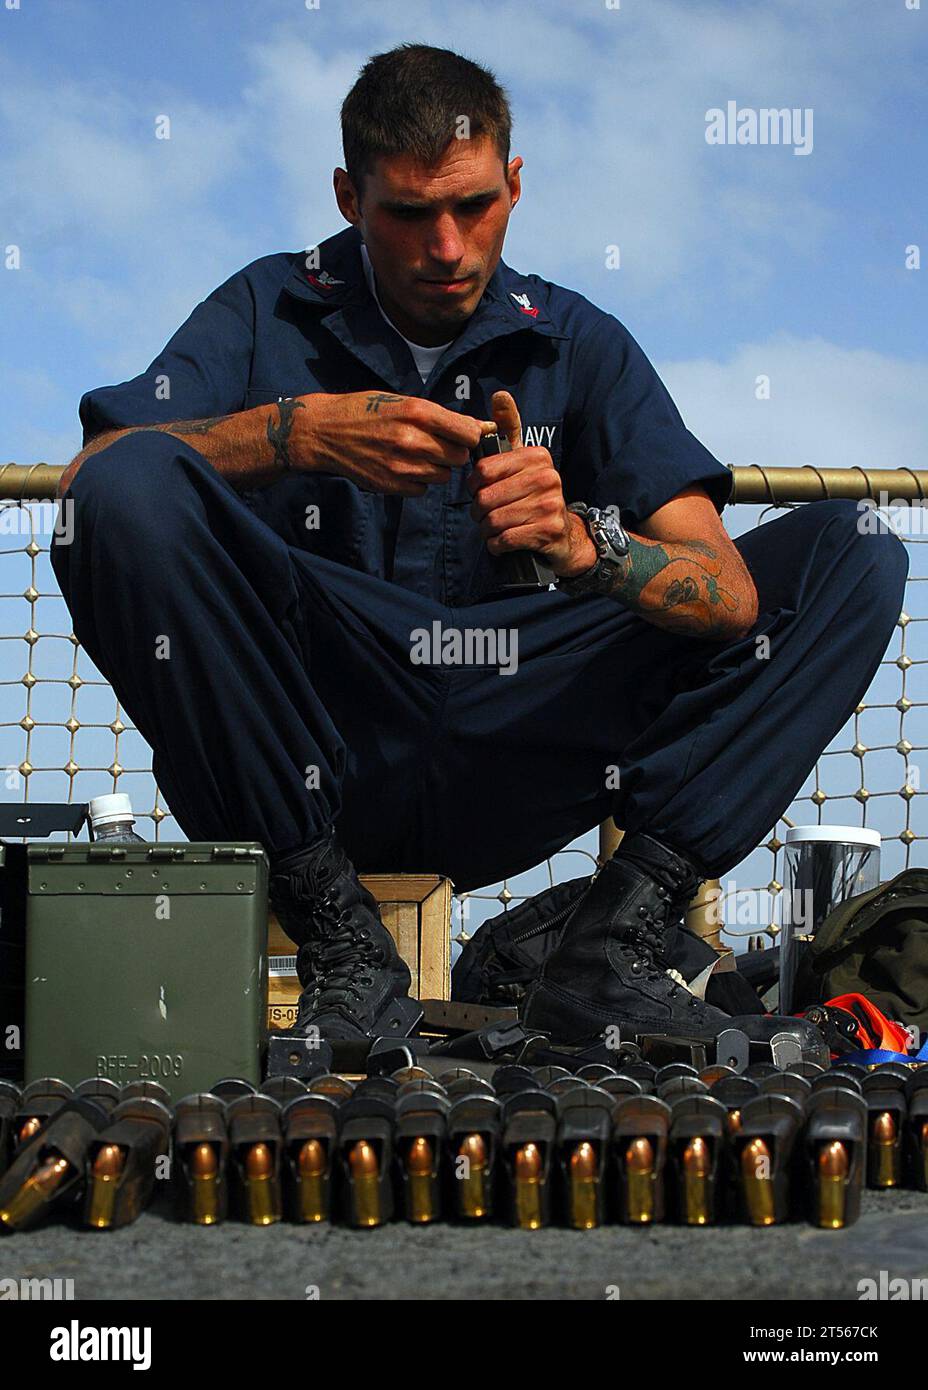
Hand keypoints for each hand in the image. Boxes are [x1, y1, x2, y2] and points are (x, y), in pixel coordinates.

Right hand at [293, 390, 494, 496]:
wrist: (325, 432)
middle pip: (458, 457)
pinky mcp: (392, 485)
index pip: (468, 433)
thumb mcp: (404, 402)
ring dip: (436, 468)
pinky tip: (402, 467)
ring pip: (443, 476)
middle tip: (436, 445)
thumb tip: (481, 426)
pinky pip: (423, 489)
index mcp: (418, 412)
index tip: (464, 435)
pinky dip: (418, 481)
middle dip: (453, 452)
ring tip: (415, 455)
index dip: (470, 436)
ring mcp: (402, 466)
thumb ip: (443, 416)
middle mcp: (412, 440)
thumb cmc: (367, 411)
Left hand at [466, 391, 597, 575]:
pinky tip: (503, 542)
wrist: (565, 534)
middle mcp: (547, 477)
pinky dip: (496, 545)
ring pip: (494, 520)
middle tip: (485, 515)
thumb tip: (500, 395)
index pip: (484, 470)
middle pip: (486, 497)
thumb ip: (508, 428)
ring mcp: (551, 504)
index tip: (480, 490)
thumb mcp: (522, 460)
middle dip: (479, 512)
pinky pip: (505, 539)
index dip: (474, 485)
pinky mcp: (550, 530)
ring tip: (494, 529)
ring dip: (487, 530)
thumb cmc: (533, 495)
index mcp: (537, 456)